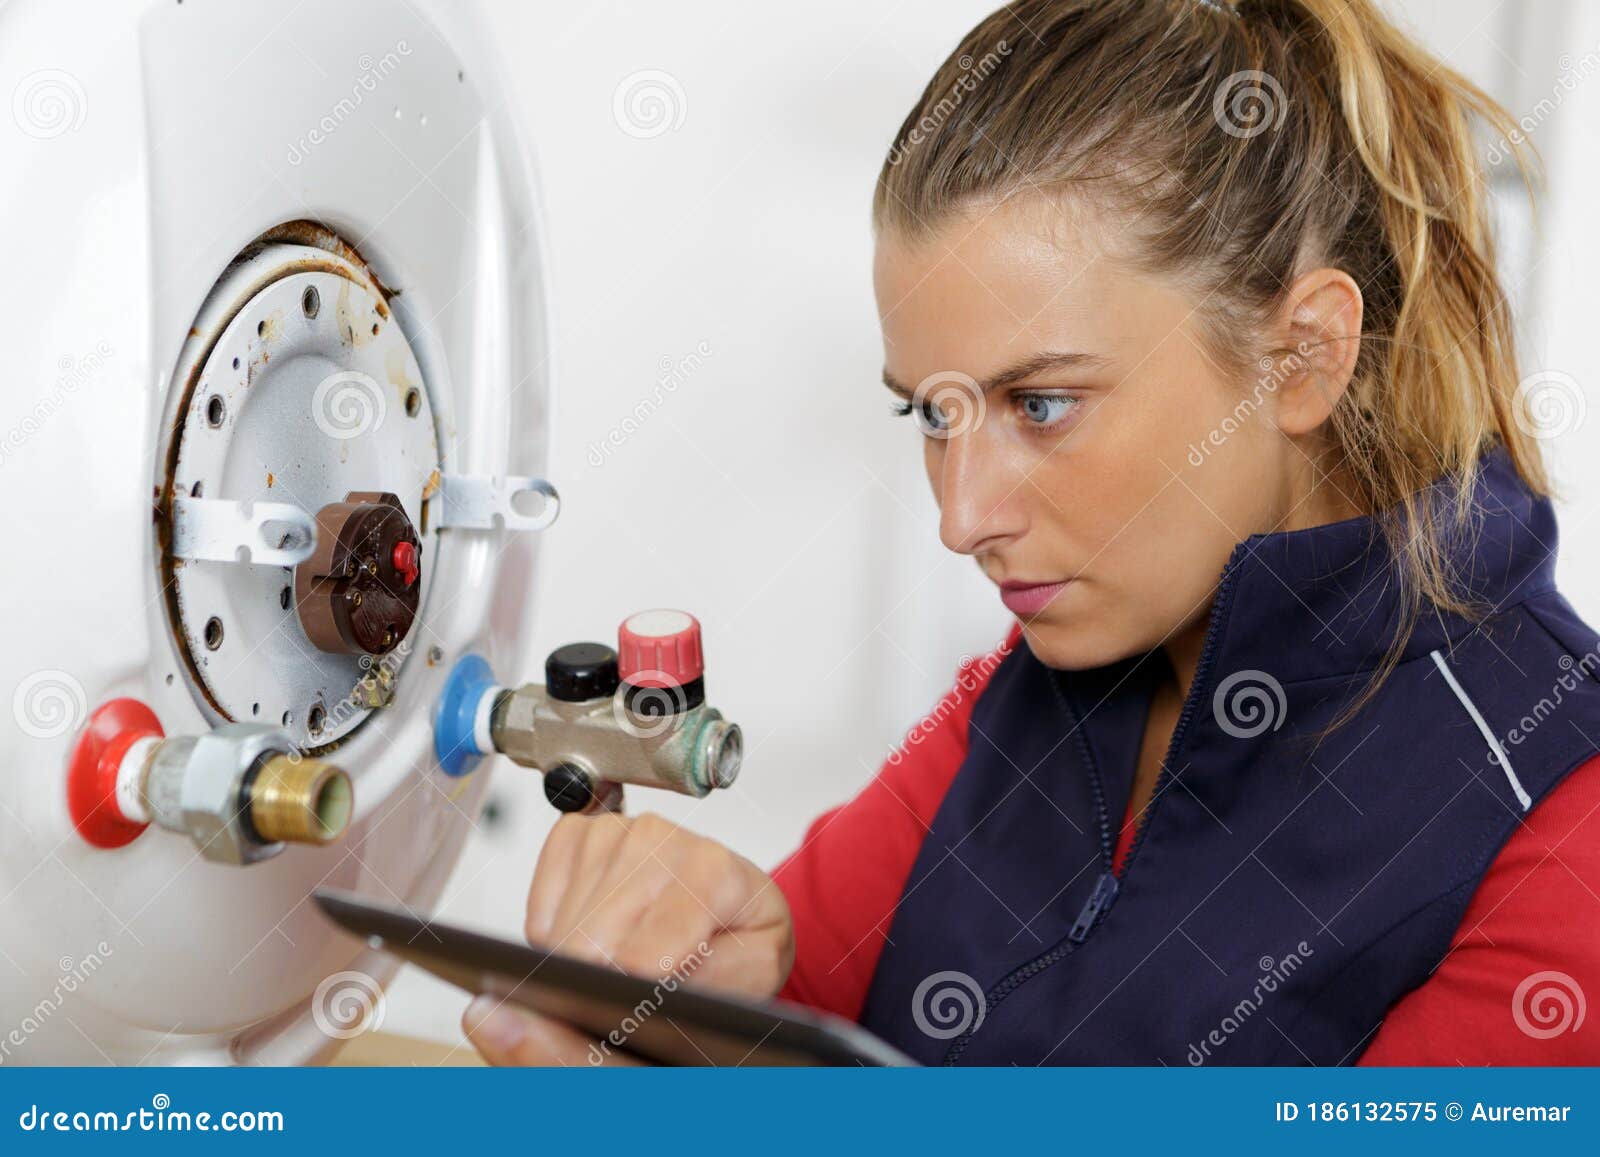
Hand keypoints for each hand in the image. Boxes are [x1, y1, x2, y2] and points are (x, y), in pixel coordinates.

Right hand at [462, 812, 793, 1065]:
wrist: (733, 901)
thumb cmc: (742, 936)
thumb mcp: (755, 970)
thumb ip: (710, 979)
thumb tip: (639, 978)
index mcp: (711, 870)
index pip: (642, 953)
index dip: (629, 998)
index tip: (635, 1013)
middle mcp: (658, 837)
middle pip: (590, 944)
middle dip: (600, 985)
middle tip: (631, 997)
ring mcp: (612, 831)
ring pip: (559, 932)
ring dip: (579, 964)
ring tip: (624, 965)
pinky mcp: (575, 834)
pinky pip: (537, 911)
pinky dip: (553, 939)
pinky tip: (594, 939)